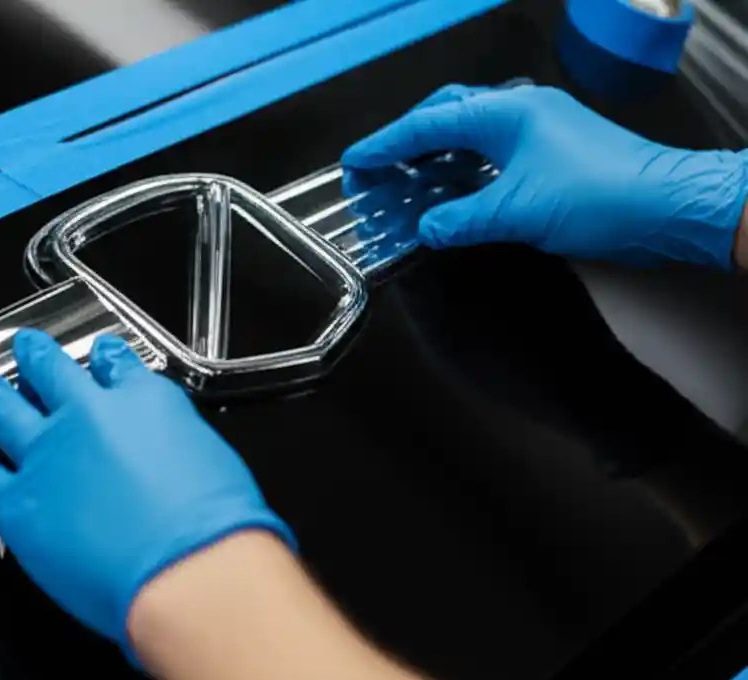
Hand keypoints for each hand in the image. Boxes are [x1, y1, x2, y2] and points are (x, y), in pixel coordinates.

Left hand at [0, 330, 293, 649]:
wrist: (189, 571)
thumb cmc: (215, 529)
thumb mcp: (211, 462)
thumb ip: (174, 447)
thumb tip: (167, 455)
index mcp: (144, 401)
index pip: (115, 363)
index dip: (101, 356)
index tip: (97, 353)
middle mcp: (88, 416)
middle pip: (47, 371)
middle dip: (30, 354)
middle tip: (20, 345)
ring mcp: (45, 455)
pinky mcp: (16, 501)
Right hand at [342, 83, 747, 269]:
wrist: (667, 206)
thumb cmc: (600, 197)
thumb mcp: (516, 214)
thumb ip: (460, 220)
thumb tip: (425, 228)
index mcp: (506, 112)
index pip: (427, 124)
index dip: (385, 145)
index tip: (354, 162)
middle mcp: (520, 110)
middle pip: (446, 116)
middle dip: (406, 142)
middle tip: (376, 169)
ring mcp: (539, 128)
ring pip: (470, 132)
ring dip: (434, 156)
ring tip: (404, 182)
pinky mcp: (552, 151)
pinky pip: (492, 150)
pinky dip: (463, 168)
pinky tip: (451, 192)